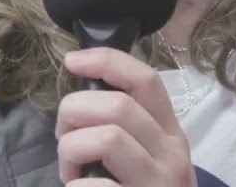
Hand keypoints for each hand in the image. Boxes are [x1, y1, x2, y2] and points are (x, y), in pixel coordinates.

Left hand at [56, 48, 196, 186]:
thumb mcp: (149, 160)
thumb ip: (126, 131)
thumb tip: (79, 106)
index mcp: (169, 134)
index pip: (145, 80)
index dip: (106, 61)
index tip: (72, 62)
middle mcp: (171, 154)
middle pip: (116, 106)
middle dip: (73, 113)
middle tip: (64, 139)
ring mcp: (158, 183)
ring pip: (106, 138)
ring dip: (71, 150)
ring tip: (71, 172)